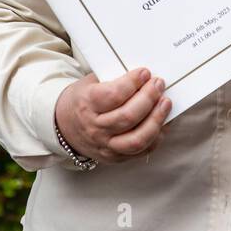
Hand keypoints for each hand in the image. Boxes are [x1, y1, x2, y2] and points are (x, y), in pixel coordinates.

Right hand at [54, 69, 171, 162]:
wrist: (65, 126)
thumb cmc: (83, 100)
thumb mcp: (90, 83)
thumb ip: (113, 78)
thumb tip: (144, 75)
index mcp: (87, 105)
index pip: (113, 95)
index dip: (132, 83)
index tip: (145, 72)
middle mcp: (95, 128)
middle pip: (128, 117)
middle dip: (148, 98)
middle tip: (158, 84)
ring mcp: (106, 146)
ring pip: (136, 139)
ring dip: (156, 120)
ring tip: (165, 103)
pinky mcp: (116, 157)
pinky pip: (142, 151)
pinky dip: (157, 136)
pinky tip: (163, 121)